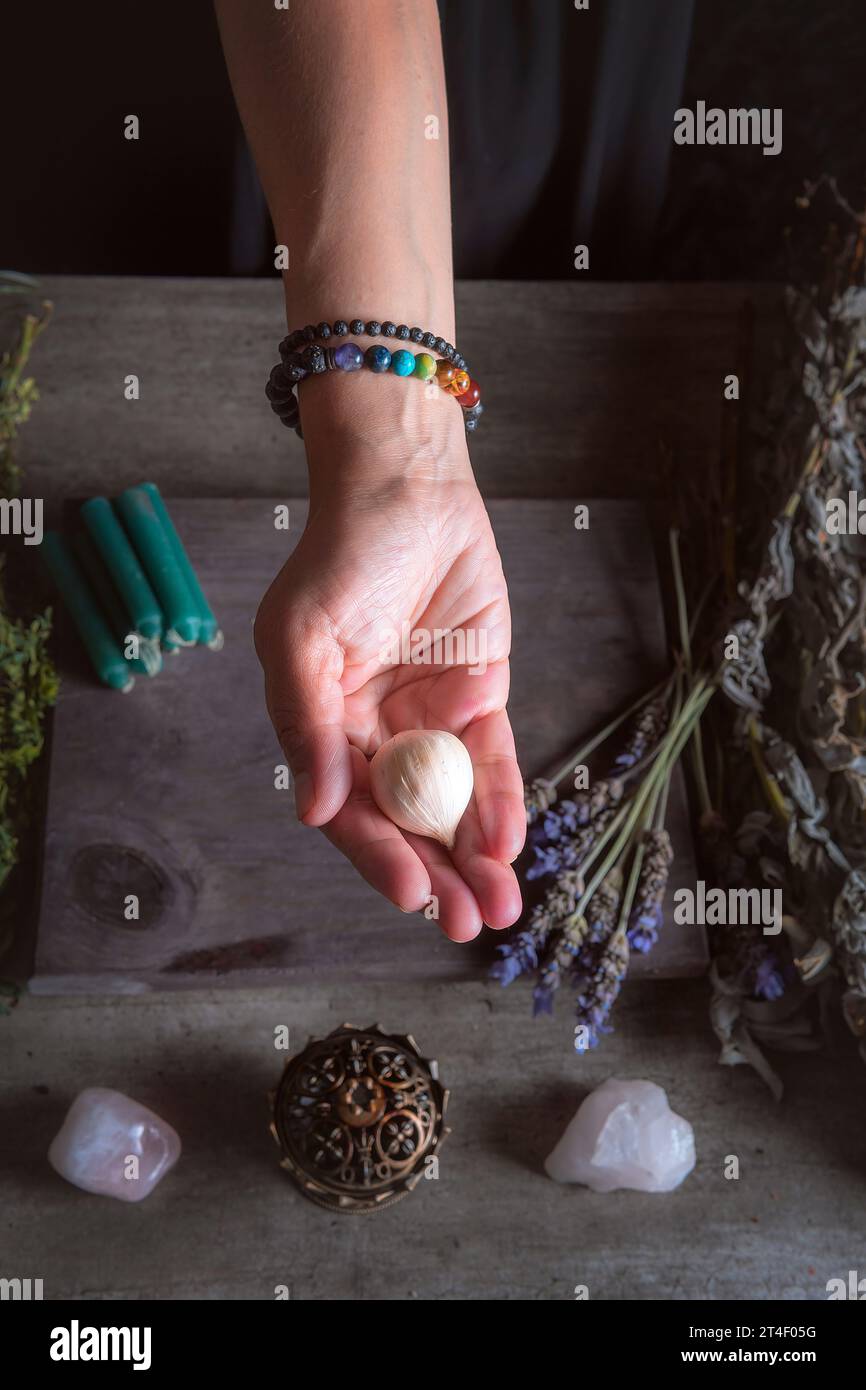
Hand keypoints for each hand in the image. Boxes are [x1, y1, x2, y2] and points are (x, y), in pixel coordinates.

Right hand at [254, 377, 524, 940]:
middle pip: (407, 820)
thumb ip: (308, 725)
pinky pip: (492, 760)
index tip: (411, 895)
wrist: (408, 490)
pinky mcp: (479, 695)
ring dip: (475, 855)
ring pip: (455, 802)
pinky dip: (502, 801)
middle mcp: (375, 733)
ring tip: (498, 906)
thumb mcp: (303, 638)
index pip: (350, 809)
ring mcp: (429, 718)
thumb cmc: (341, 555)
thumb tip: (313, 810)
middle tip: (468, 924)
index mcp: (324, 728)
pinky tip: (509, 842)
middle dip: (438, 876)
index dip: (378, 856)